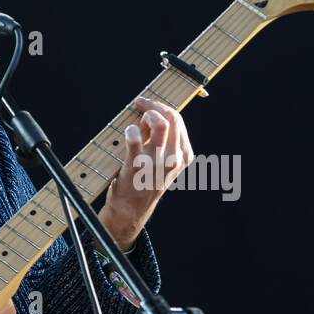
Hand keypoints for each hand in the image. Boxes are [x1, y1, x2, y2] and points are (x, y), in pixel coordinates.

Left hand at [98, 95, 193, 249]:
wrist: (131, 209)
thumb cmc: (145, 182)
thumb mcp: (164, 163)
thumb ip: (162, 140)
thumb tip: (151, 112)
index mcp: (184, 155)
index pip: (178, 120)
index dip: (161, 106)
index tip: (148, 103)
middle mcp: (175, 158)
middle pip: (172, 117)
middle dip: (154, 104)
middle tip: (139, 103)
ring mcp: (157, 162)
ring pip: (159, 122)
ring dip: (146, 114)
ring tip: (136, 119)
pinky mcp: (138, 164)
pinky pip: (135, 137)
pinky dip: (130, 129)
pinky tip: (128, 131)